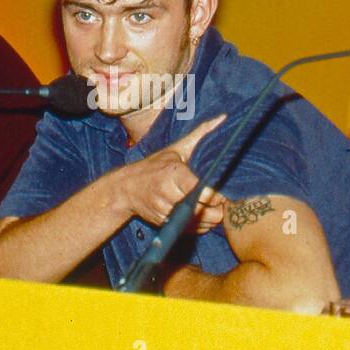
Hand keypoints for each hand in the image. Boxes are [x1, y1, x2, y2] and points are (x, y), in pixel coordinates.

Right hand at [115, 114, 226, 228]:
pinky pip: (192, 231)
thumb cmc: (155, 166)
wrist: (126, 189)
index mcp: (174, 174)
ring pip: (200, 223)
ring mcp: (166, 212)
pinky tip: (201, 215)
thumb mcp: (176, 148)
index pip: (203, 192)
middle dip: (217, 208)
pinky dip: (200, 226)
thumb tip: (223, 118)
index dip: (217, 195)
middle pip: (205, 211)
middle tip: (221, 200)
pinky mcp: (165, 224)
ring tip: (212, 207)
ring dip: (211, 218)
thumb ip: (201, 134)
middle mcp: (168, 195)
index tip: (222, 190)